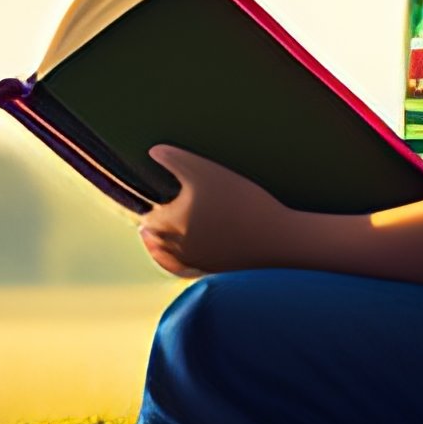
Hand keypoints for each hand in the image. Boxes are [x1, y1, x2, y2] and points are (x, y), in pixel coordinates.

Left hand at [137, 147, 302, 277]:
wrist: (276, 240)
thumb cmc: (239, 201)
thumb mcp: (204, 171)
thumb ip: (174, 160)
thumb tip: (153, 151)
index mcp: (168, 223)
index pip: (145, 213)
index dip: (146, 203)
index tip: (147, 192)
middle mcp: (175, 248)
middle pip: (153, 235)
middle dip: (151, 222)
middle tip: (150, 209)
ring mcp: (193, 263)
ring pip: (165, 255)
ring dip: (157, 243)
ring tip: (154, 232)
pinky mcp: (211, 272)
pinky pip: (182, 270)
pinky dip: (173, 261)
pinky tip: (176, 253)